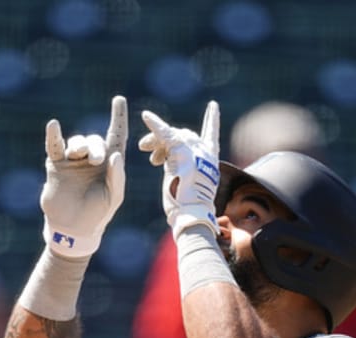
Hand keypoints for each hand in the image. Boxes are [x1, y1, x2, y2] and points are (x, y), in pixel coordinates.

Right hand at [41, 95, 127, 257]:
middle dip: (96, 147)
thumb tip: (115, 154)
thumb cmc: (97, 214)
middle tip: (96, 160)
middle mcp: (91, 159)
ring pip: (76, 141)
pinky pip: (54, 146)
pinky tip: (53, 126)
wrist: (73, 229)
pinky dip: (53, 135)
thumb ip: (117, 176)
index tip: (119, 100)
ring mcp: (73, 161)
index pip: (116, 136)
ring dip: (80, 145)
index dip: (118, 118)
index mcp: (110, 165)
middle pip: (94, 140)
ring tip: (79, 155)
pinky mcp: (56, 165)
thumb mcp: (113, 197)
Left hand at [138, 101, 221, 236]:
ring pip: (172, 134)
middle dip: (165, 139)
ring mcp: (194, 149)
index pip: (212, 135)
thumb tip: (171, 163)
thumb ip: (184, 168)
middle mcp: (205, 151)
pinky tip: (145, 116)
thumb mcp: (189, 183)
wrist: (190, 213)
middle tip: (146, 148)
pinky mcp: (180, 150)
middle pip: (183, 135)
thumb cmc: (188, 207)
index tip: (213, 106)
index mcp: (210, 160)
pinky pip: (164, 133)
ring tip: (143, 148)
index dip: (212, 121)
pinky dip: (155, 124)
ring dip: (155, 138)